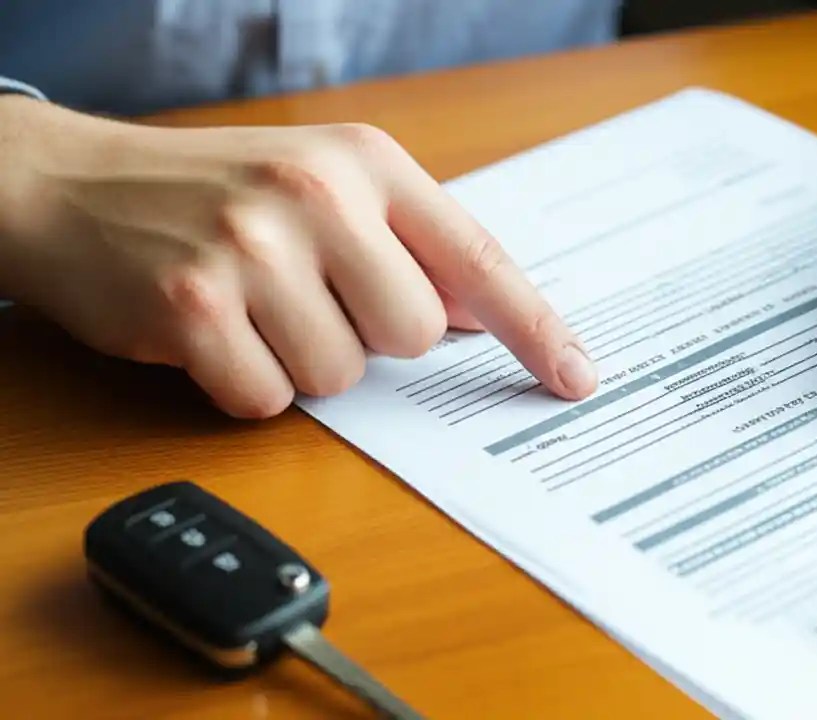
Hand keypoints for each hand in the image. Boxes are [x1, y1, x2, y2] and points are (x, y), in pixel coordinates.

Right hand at [0, 97, 596, 417]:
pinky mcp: (194, 307)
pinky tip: (215, 333)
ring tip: (254, 307)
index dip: (535, 328)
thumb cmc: (214, 191)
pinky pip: (269, 400)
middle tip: (310, 296)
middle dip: (369, 337)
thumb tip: (483, 316)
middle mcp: (316, 195)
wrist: (74, 185)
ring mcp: (252, 248)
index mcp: (366, 162)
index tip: (576, 376)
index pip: (478, 259)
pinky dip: (246, 383)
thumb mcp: (323, 183)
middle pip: (412, 335)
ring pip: (341, 376)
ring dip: (301, 361)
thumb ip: (408, 242)